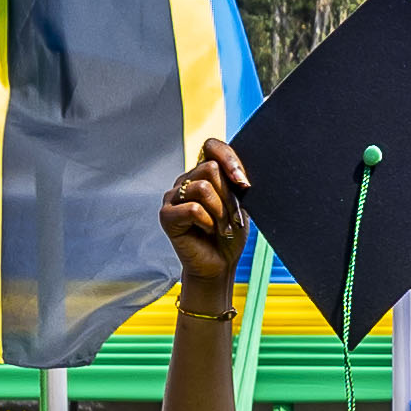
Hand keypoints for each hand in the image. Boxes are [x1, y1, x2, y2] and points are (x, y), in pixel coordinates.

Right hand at [158, 138, 250, 297]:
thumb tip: (240, 174)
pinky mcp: (166, 215)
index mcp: (203, 172)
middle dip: (229, 196)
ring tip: (222, 227)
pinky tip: (207, 231)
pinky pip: (193, 208)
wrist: (220, 265)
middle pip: (211, 169)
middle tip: (231, 217)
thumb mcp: (240, 203)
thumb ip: (236, 182)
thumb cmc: (230, 234)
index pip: (212, 146)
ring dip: (220, 212)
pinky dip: (208, 222)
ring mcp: (173, 197)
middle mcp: (186, 180)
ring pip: (203, 188)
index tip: (244, 184)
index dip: (230, 159)